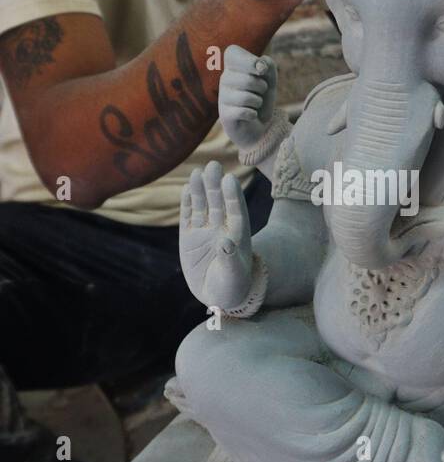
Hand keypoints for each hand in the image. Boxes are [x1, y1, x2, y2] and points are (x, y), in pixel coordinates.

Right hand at [180, 161, 252, 310]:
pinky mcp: (190, 236)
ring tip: (197, 172)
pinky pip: (189, 215)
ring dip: (200, 189)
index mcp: (238, 235)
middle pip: (218, 203)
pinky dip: (187, 202)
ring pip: (203, 206)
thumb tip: (225, 243)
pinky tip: (187, 187)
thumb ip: (230, 260)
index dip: (233, 196)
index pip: (236, 211)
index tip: (230, 179)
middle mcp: (222, 228)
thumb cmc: (232, 287)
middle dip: (215, 185)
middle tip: (213, 166)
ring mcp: (205, 230)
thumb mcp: (234, 276)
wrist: (217, 296)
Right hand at [219, 46, 276, 151]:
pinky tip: (251, 115)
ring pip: (246, 96)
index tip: (261, 71)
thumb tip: (260, 66)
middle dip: (262, 87)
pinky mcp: (225, 115)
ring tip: (255, 104)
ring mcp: (223, 97)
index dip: (249, 60)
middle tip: (260, 93)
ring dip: (258, 102)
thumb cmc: (261, 97)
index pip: (232, 52)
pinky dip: (254, 114)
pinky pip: (244, 112)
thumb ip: (268, 65)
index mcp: (233, 66)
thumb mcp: (270, 79)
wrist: (258, 125)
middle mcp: (225, 79)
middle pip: (248, 79)